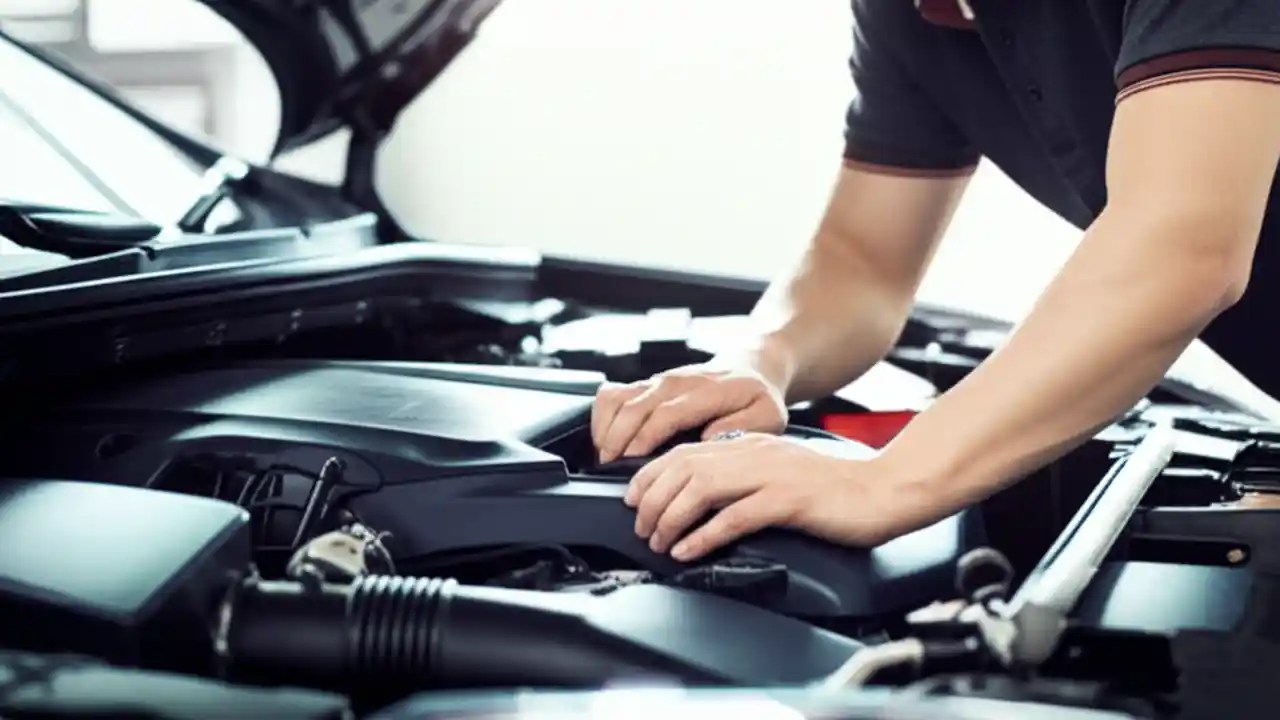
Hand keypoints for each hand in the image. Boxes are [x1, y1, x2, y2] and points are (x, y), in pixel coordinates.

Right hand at [591, 363, 787, 463]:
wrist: (750, 368)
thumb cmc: (757, 398)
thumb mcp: (767, 417)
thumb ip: (742, 427)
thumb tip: (709, 437)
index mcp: (705, 390)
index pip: (666, 412)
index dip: (645, 436)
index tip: (632, 460)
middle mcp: (676, 382)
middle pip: (633, 406)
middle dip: (617, 438)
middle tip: (610, 468)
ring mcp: (657, 380)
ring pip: (617, 397)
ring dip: (605, 428)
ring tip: (605, 456)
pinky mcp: (646, 384)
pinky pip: (612, 394)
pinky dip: (601, 416)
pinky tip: (605, 439)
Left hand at [624, 433, 927, 561]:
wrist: (884, 489)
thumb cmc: (835, 489)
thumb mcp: (778, 470)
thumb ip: (743, 475)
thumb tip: (702, 495)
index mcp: (749, 443)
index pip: (683, 451)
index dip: (650, 475)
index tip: (634, 499)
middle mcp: (754, 453)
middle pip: (683, 468)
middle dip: (652, 500)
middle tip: (641, 528)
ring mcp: (770, 474)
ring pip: (701, 489)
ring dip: (671, 518)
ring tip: (659, 542)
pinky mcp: (788, 500)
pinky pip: (734, 516)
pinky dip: (703, 535)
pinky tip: (689, 551)